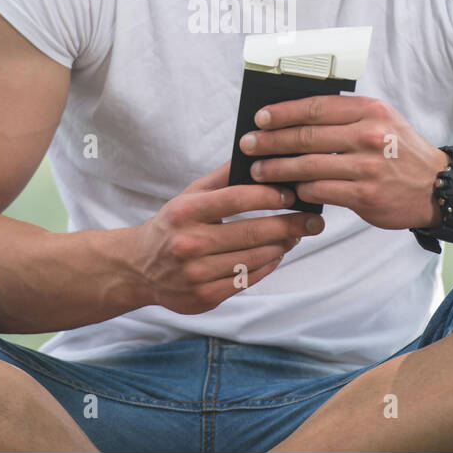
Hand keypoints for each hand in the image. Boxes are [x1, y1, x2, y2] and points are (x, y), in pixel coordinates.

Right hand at [131, 160, 325, 314]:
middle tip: (313, 220)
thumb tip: (257, 156)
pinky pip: (247, 279)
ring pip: (254, 258)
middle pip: (251, 233)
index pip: (235, 200)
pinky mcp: (204, 297)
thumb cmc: (172, 225)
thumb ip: (222, 178)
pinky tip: (276, 253)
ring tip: (297, 234)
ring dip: (282, 246)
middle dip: (289, 225)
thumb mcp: (189, 195)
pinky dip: (267, 265)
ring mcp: (196, 274)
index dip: (268, 196)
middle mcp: (189, 243)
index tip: (292, 195)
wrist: (139, 269)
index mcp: (185, 212)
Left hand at [238, 95, 450, 230]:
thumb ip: (343, 116)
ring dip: (277, 169)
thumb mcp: (380, 121)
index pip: (315, 107)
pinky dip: (300, 191)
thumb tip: (293, 118)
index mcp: (369, 110)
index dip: (282, 113)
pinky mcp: (366, 196)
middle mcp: (369, 135)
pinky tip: (288, 191)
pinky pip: (320, 191)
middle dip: (270, 141)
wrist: (436, 188)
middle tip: (248, 145)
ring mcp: (368, 167)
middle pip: (306, 136)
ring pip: (308, 166)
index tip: (259, 118)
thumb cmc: (398, 151)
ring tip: (258, 171)